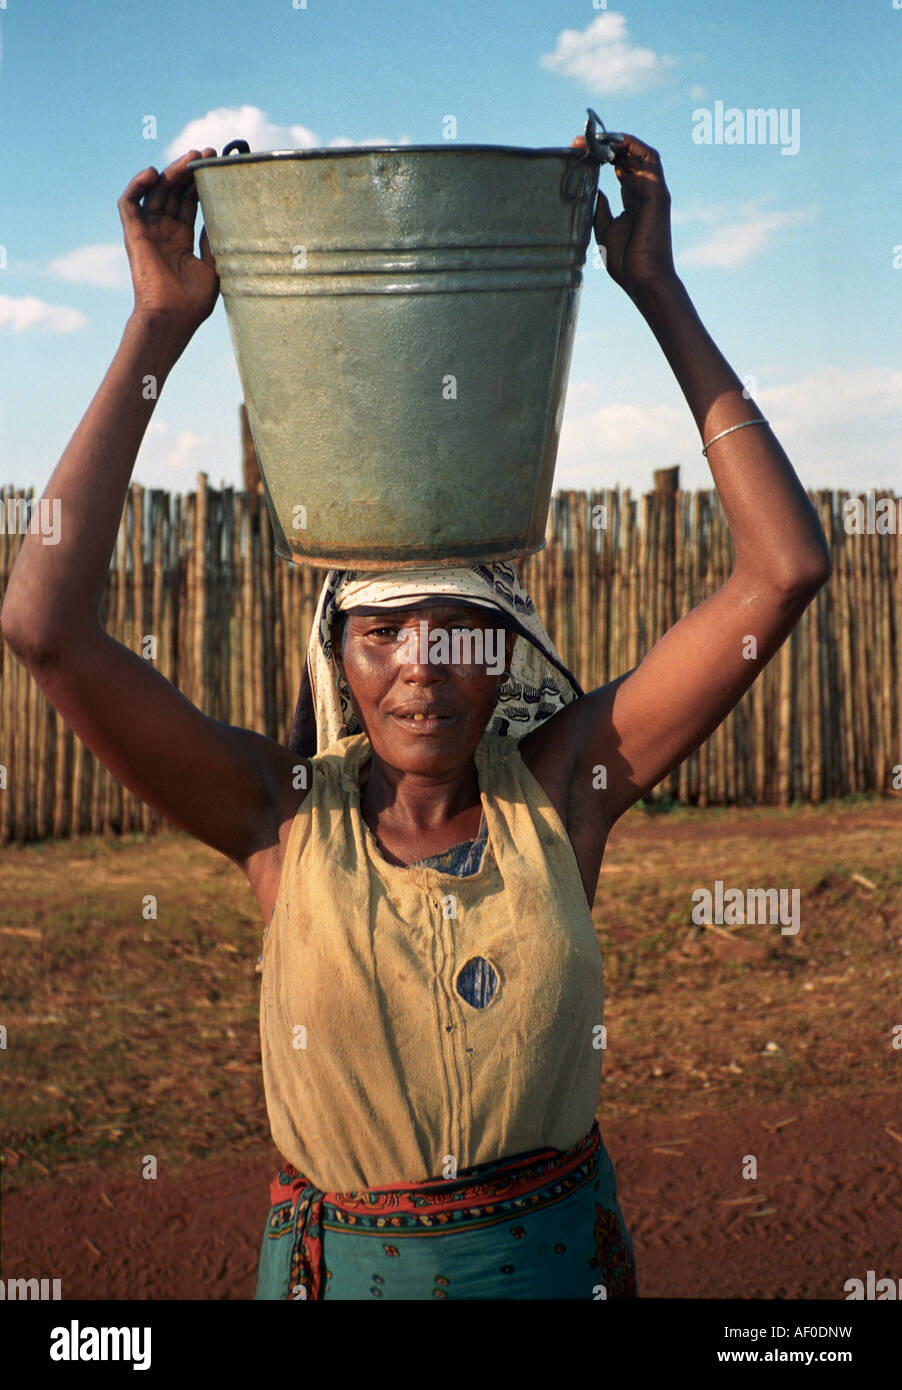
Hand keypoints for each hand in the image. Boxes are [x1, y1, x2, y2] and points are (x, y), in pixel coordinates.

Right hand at [118, 149, 219, 336]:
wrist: (173, 319)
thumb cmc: (193, 302)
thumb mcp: (214, 267)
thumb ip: (214, 241)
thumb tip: (220, 218)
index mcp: (181, 240)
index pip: (189, 203)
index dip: (201, 183)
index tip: (217, 166)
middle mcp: (163, 232)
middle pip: (175, 192)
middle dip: (189, 171)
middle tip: (207, 154)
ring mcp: (148, 232)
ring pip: (156, 192)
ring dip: (171, 172)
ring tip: (190, 157)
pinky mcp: (133, 235)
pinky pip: (128, 203)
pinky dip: (137, 185)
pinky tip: (153, 173)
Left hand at [571, 132, 676, 303]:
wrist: (643, 280)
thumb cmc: (626, 261)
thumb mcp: (604, 228)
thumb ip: (600, 208)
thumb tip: (592, 190)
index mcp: (633, 199)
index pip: (620, 167)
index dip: (601, 155)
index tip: (579, 151)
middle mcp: (645, 191)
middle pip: (627, 156)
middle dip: (605, 145)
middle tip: (580, 142)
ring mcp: (653, 190)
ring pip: (639, 152)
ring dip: (617, 141)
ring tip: (594, 139)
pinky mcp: (657, 192)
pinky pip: (649, 158)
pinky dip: (633, 145)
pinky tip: (613, 142)